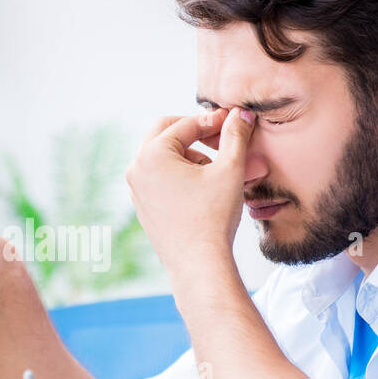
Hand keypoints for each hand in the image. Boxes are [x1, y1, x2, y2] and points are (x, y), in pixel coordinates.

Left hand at [125, 107, 254, 273]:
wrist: (199, 264)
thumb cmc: (213, 217)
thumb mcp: (229, 169)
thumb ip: (235, 136)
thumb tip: (241, 114)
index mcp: (151, 154)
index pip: (185, 123)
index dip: (213, 120)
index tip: (234, 122)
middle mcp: (136, 168)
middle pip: (165, 132)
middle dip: (195, 132)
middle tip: (220, 138)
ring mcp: (136, 189)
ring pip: (163, 155)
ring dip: (189, 153)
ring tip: (216, 170)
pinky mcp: (143, 206)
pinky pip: (160, 177)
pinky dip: (180, 173)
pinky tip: (204, 188)